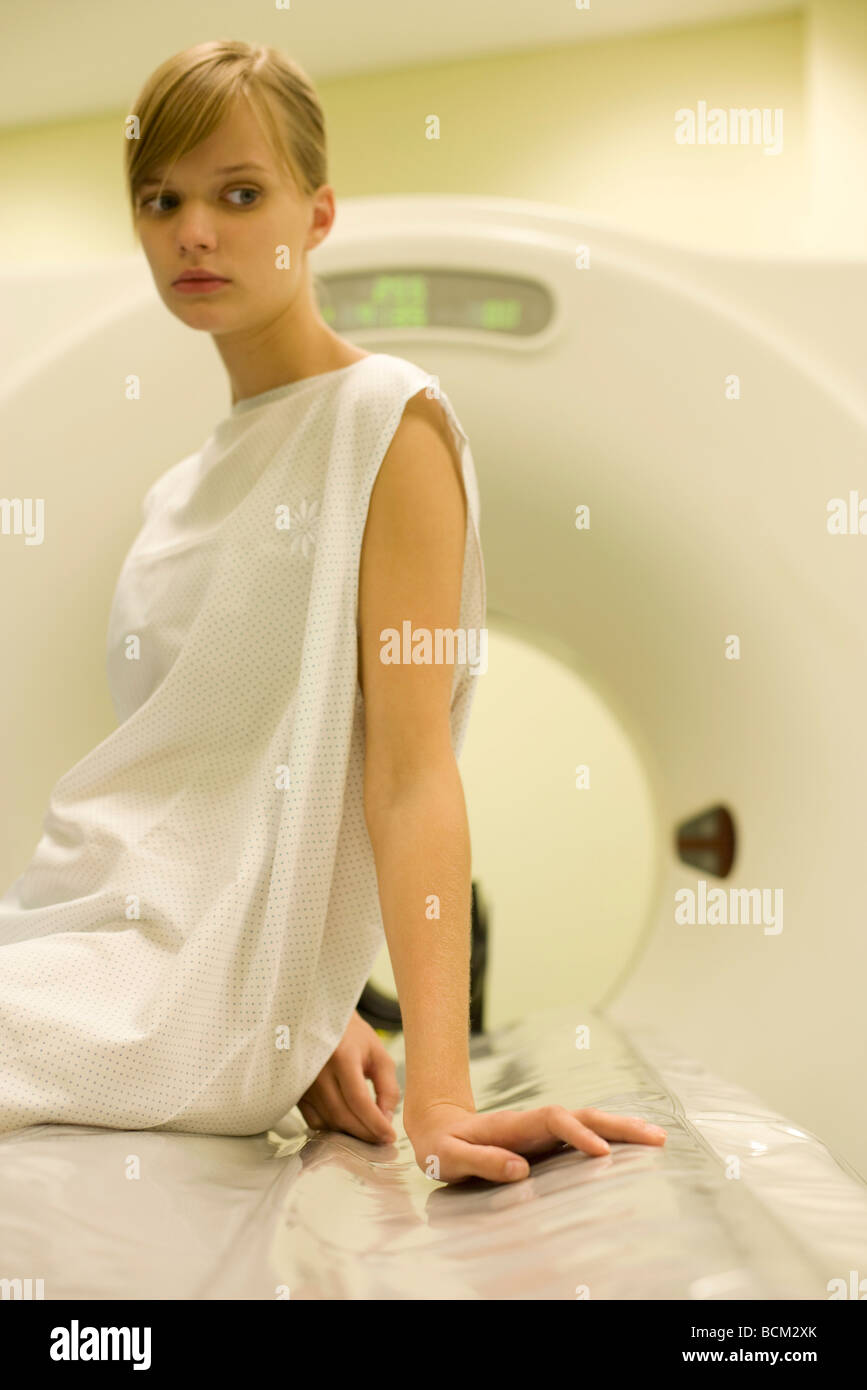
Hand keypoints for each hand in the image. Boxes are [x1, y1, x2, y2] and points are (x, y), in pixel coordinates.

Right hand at [298, 1010, 400, 1143]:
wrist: (318, 1019)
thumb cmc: (352, 1035)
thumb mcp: (377, 1052)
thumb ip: (387, 1085)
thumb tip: (386, 1118)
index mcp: (341, 1056)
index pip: (359, 1100)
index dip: (375, 1123)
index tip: (390, 1136)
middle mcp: (318, 1071)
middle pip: (342, 1116)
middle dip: (365, 1133)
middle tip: (382, 1139)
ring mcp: (303, 1083)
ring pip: (328, 1122)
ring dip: (350, 1134)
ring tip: (368, 1132)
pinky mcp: (296, 1092)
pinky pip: (314, 1121)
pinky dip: (332, 1129)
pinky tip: (347, 1125)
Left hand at [403, 1101, 666, 1184]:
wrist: (440, 1127)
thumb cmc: (443, 1147)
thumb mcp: (449, 1157)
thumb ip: (481, 1160)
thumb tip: (520, 1169)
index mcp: (515, 1125)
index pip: (555, 1121)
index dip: (579, 1134)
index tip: (601, 1154)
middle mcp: (536, 1122)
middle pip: (583, 1115)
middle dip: (619, 1125)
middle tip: (656, 1137)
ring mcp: (545, 1130)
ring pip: (590, 1121)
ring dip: (622, 1128)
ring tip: (658, 1137)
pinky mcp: (549, 1141)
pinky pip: (586, 1134)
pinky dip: (612, 1136)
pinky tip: (634, 1142)